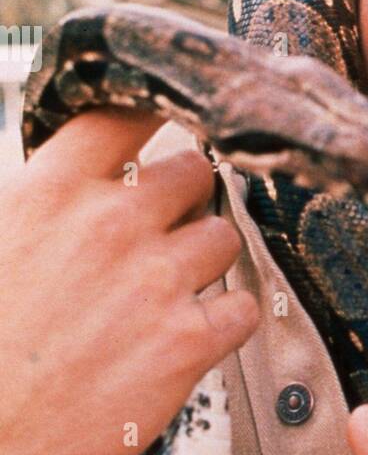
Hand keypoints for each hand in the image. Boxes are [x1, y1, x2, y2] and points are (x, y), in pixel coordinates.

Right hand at [0, 108, 258, 454]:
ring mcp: (157, 282)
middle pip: (194, 172)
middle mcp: (112, 225)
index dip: (155, 112)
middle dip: (185, 196)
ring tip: (172, 286)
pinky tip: (196, 331)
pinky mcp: (188, 342)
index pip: (124, 115)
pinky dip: (227, 319)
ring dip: (205, 257)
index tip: (168, 121)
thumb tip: (69, 178)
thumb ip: (35, 200)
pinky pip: (244, 307)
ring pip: (223, 236)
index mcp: (52, 192)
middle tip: (165, 226)